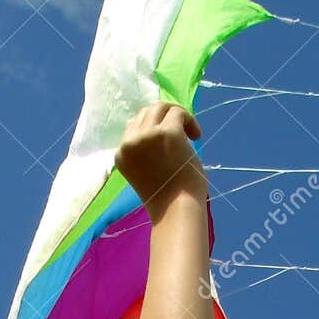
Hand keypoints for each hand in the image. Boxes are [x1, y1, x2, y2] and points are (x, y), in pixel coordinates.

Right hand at [115, 103, 206, 218]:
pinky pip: (178, 113)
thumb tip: (159, 122)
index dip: (153, 128)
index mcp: (121, 154)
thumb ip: (146, 149)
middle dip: (165, 117)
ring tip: (191, 133)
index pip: (133, 126)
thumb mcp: (146, 170)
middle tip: (182, 131)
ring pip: (160, 107)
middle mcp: (129, 143)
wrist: (176, 210)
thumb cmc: (167, 197)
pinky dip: (189, 120)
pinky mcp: (167, 132)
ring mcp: (147, 136)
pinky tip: (197, 136)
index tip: (168, 139)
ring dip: (177, 114)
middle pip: (145, 112)